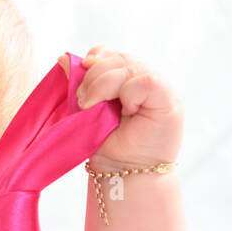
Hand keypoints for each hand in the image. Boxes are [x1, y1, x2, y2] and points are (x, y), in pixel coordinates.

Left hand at [57, 47, 182, 171]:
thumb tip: (63, 58)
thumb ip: (80, 85)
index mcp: (127, 79)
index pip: (111, 54)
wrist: (123, 176)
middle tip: (83, 101)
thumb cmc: (107, 148)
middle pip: (119, 58)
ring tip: (94, 107)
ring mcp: (159, 88)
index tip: (80, 83)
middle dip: (94, 76)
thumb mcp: (89, 111)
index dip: (94, 61)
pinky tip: (126, 111)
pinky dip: (129, 93)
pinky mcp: (169, 100)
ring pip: (129, 67)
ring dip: (103, 85)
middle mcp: (145, 79)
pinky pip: (145, 81)